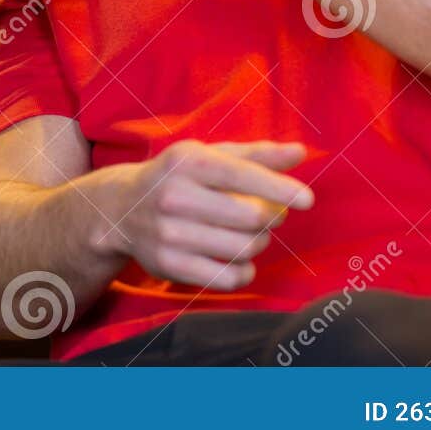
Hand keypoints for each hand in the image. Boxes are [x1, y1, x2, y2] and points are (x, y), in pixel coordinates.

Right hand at [95, 140, 313, 289]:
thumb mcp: (210, 156)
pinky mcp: (168, 265)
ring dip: (259, 243)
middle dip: (272, 216)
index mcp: (187, 162)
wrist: (123, 208)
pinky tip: (239, 259)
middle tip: (270, 213)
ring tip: (250, 234)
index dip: (279, 188)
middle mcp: (174, 196)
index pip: (241, 175)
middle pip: (251, 216)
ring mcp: (168, 233)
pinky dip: (245, 270)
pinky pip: (228, 277)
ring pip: (244, 248)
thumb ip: (257, 155)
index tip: (307, 200)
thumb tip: (300, 152)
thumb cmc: (179, 177)